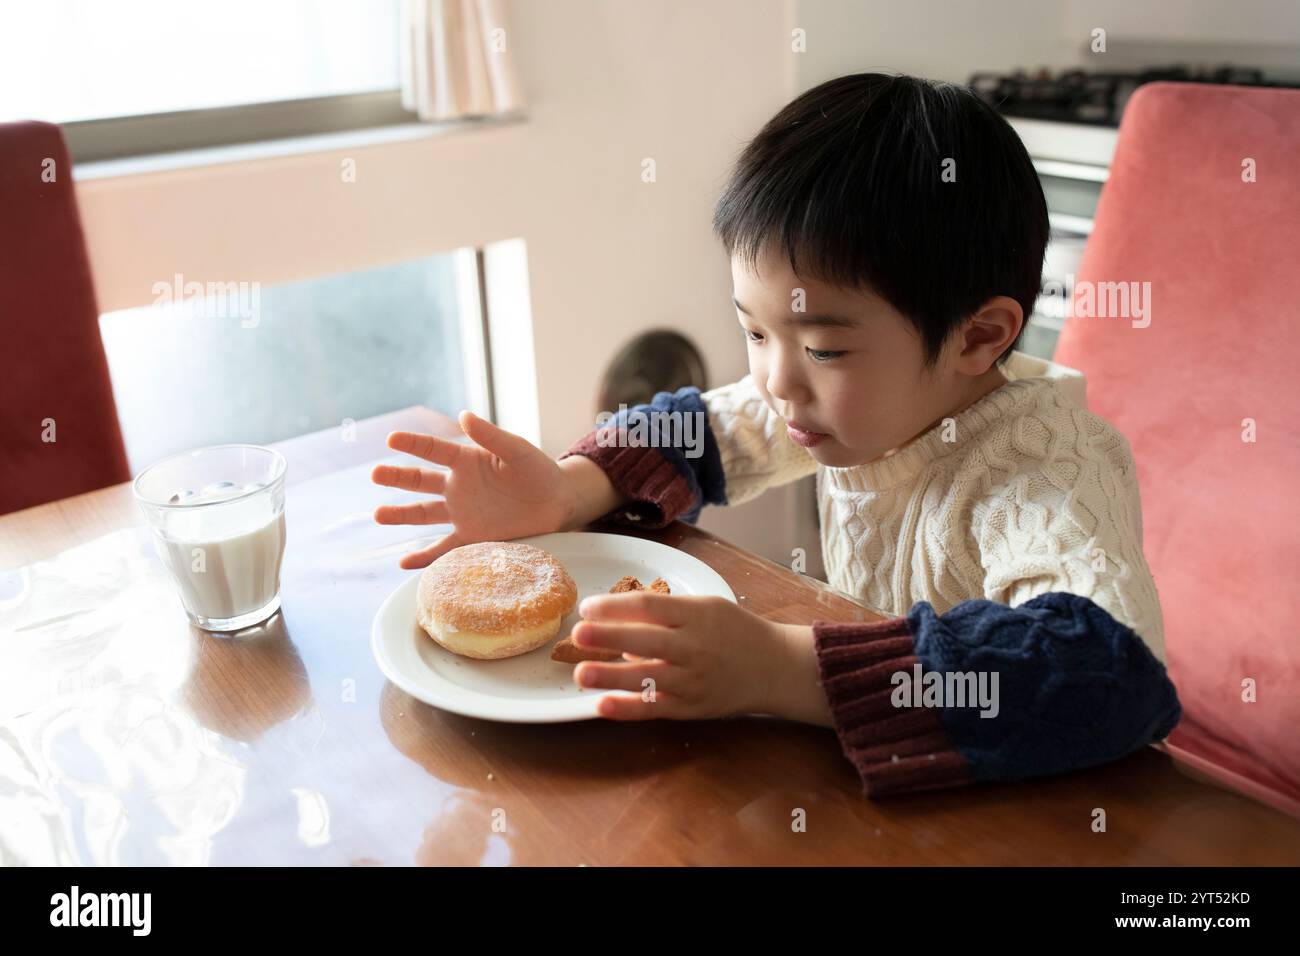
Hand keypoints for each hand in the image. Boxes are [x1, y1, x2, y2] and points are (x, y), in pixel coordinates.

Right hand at [371, 411, 575, 568]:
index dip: (413, 444)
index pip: (434, 450)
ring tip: (378, 515)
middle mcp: (458, 486)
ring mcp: (462, 512)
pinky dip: (424, 558)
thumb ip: (491, 436)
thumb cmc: (539, 471)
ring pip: (424, 514)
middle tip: (375, 474)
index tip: (391, 439)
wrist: (557, 504)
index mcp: (467, 461)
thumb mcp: (518, 451)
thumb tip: (464, 415)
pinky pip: (444, 549)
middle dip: (397, 477)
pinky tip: (403, 563)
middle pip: (421, 481)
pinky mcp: (472, 537)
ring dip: (401, 515)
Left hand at [568, 590, 801, 720]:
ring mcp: (692, 680)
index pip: (650, 607)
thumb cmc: (734, 631)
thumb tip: (620, 624)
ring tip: (580, 673)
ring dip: (610, 676)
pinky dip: (627, 709)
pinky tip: (601, 706)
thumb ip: (666, 614)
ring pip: (647, 678)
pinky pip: (654, 709)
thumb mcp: (706, 608)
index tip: (587, 607)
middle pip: (646, 640)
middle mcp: (694, 647)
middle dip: (608, 636)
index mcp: (697, 615)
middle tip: (577, 633)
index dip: (615, 606)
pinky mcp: (691, 708)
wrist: (774, 667)